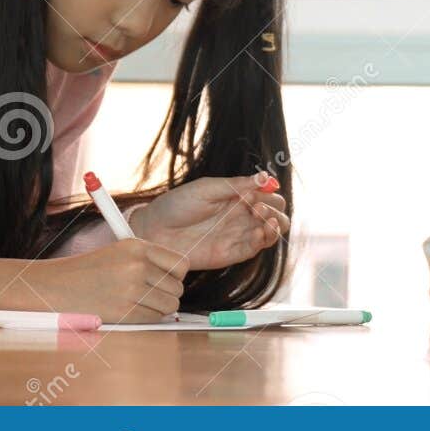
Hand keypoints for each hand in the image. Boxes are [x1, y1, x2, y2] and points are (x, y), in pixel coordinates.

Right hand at [25, 240, 189, 323]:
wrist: (52, 287)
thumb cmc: (87, 271)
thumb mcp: (119, 252)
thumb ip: (149, 260)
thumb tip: (179, 278)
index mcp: (137, 246)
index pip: (181, 264)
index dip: (176, 276)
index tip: (166, 281)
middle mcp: (137, 265)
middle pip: (177, 287)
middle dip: (167, 295)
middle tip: (150, 296)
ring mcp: (131, 288)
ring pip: (170, 305)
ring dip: (160, 309)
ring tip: (140, 304)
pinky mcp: (123, 310)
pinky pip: (154, 318)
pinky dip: (148, 319)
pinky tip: (132, 312)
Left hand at [131, 173, 288, 271]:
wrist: (153, 231)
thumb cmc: (176, 205)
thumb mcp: (207, 188)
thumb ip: (237, 184)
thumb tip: (266, 177)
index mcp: (238, 197)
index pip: (269, 195)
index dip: (270, 193)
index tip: (258, 193)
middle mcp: (242, 216)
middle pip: (276, 214)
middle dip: (275, 210)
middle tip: (258, 209)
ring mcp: (238, 235)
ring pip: (271, 232)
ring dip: (275, 225)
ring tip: (263, 221)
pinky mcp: (231, 253)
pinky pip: (256, 248)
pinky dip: (263, 240)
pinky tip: (257, 233)